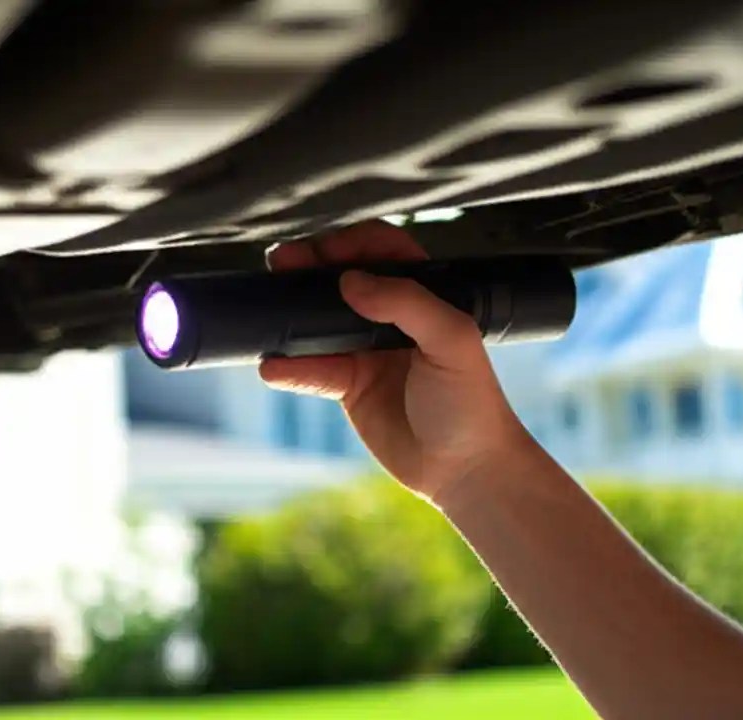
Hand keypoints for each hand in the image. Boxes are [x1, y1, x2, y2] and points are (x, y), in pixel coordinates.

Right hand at [259, 221, 528, 502]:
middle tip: (283, 263)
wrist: (465, 468)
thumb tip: (352, 281)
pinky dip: (290, 368)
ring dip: (293, 316)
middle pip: (343, 281)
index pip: (384, 251)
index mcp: (425, 297)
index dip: (353, 243)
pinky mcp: (350, 388)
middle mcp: (393, 320)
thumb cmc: (472, 402)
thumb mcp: (452, 340)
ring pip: (320, 325)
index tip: (327, 250)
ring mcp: (367, 353)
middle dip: (310, 269)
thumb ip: (406, 302)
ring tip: (269, 311)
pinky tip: (273, 366)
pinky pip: (312, 370)